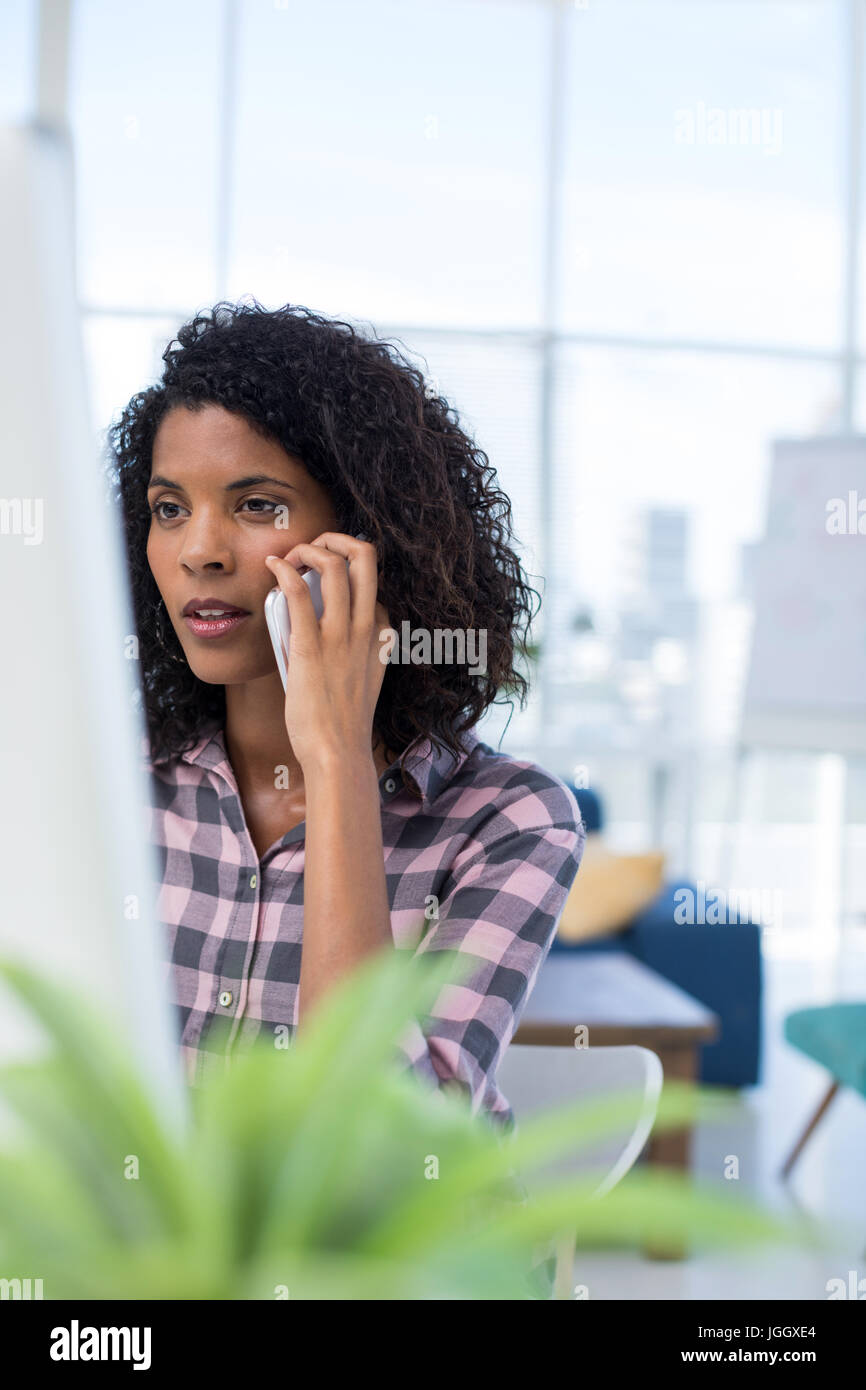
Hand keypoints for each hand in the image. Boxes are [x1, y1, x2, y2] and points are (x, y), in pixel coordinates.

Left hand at [264, 533, 391, 771]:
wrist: (337, 753)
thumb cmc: (341, 724)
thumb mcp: (362, 681)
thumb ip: (353, 653)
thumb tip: (319, 631)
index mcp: (380, 635)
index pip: (372, 585)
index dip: (346, 570)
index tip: (319, 576)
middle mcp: (365, 627)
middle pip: (366, 556)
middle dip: (338, 538)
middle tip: (313, 547)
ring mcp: (341, 635)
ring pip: (335, 564)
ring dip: (309, 549)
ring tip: (290, 557)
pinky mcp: (311, 647)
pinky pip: (298, 593)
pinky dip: (285, 570)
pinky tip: (274, 567)